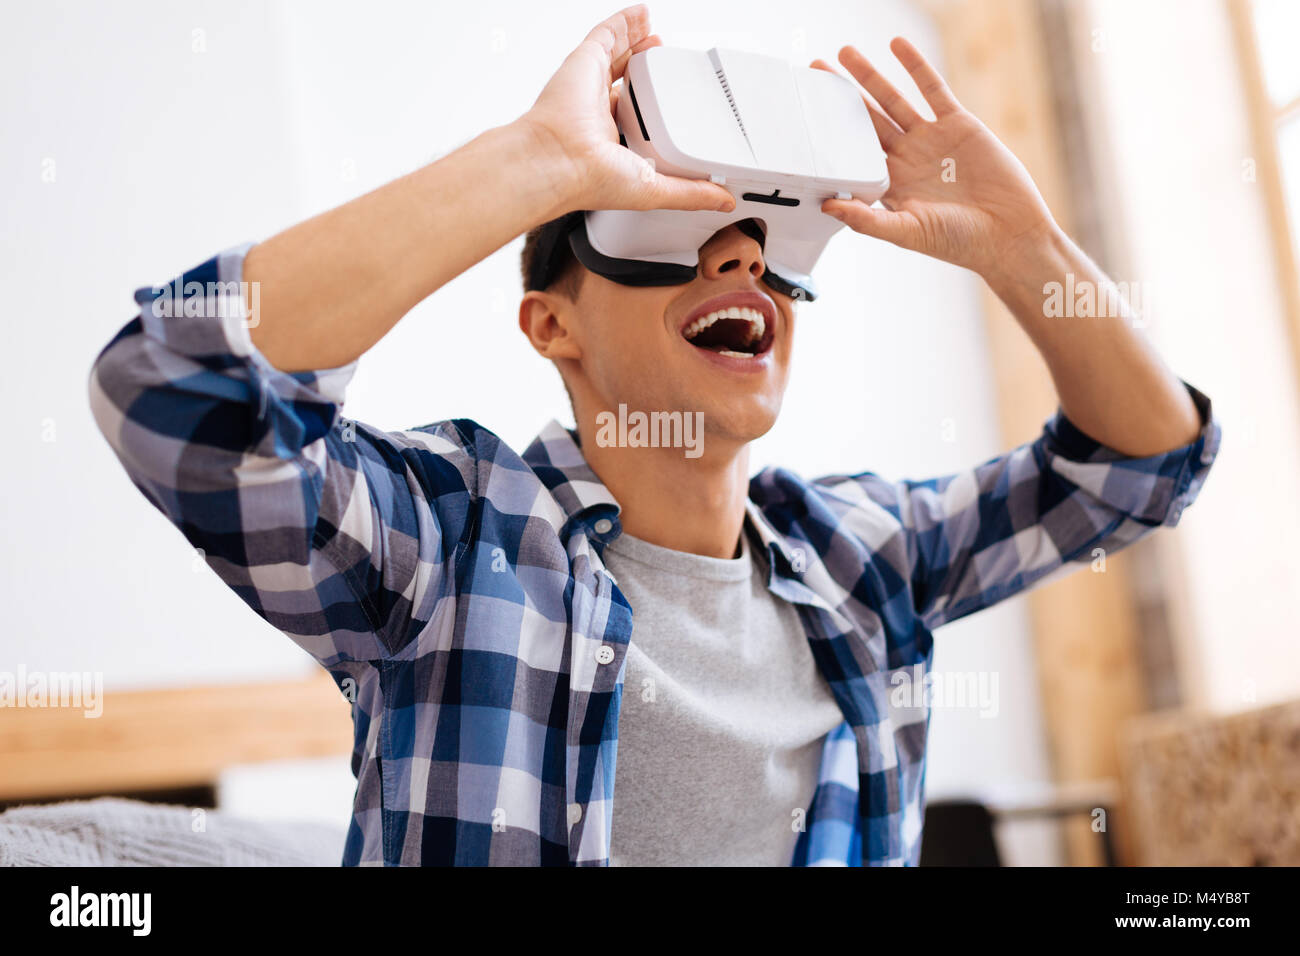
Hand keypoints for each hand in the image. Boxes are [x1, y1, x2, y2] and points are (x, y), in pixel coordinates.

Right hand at [520, 5, 734, 215]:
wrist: (560, 160)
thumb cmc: (592, 178)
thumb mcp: (656, 190)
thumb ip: (692, 192)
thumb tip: (724, 200)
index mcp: (612, 142)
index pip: (634, 119)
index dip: (651, 109)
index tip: (670, 105)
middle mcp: (599, 113)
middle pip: (625, 82)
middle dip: (644, 71)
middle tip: (665, 61)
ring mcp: (591, 84)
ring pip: (617, 55)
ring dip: (636, 42)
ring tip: (655, 35)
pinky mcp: (585, 61)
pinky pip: (606, 32)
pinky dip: (624, 21)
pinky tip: (641, 13)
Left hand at [817, 38, 1058, 280]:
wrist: (1008, 234)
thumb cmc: (958, 243)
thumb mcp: (907, 233)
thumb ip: (867, 220)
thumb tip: (826, 205)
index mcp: (890, 184)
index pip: (853, 153)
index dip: (830, 133)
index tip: (806, 114)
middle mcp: (907, 158)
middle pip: (867, 120)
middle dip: (842, 95)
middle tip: (816, 71)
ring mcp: (931, 139)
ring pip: (894, 100)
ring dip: (870, 75)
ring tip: (845, 52)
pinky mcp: (958, 124)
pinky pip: (932, 89)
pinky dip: (915, 66)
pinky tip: (896, 45)